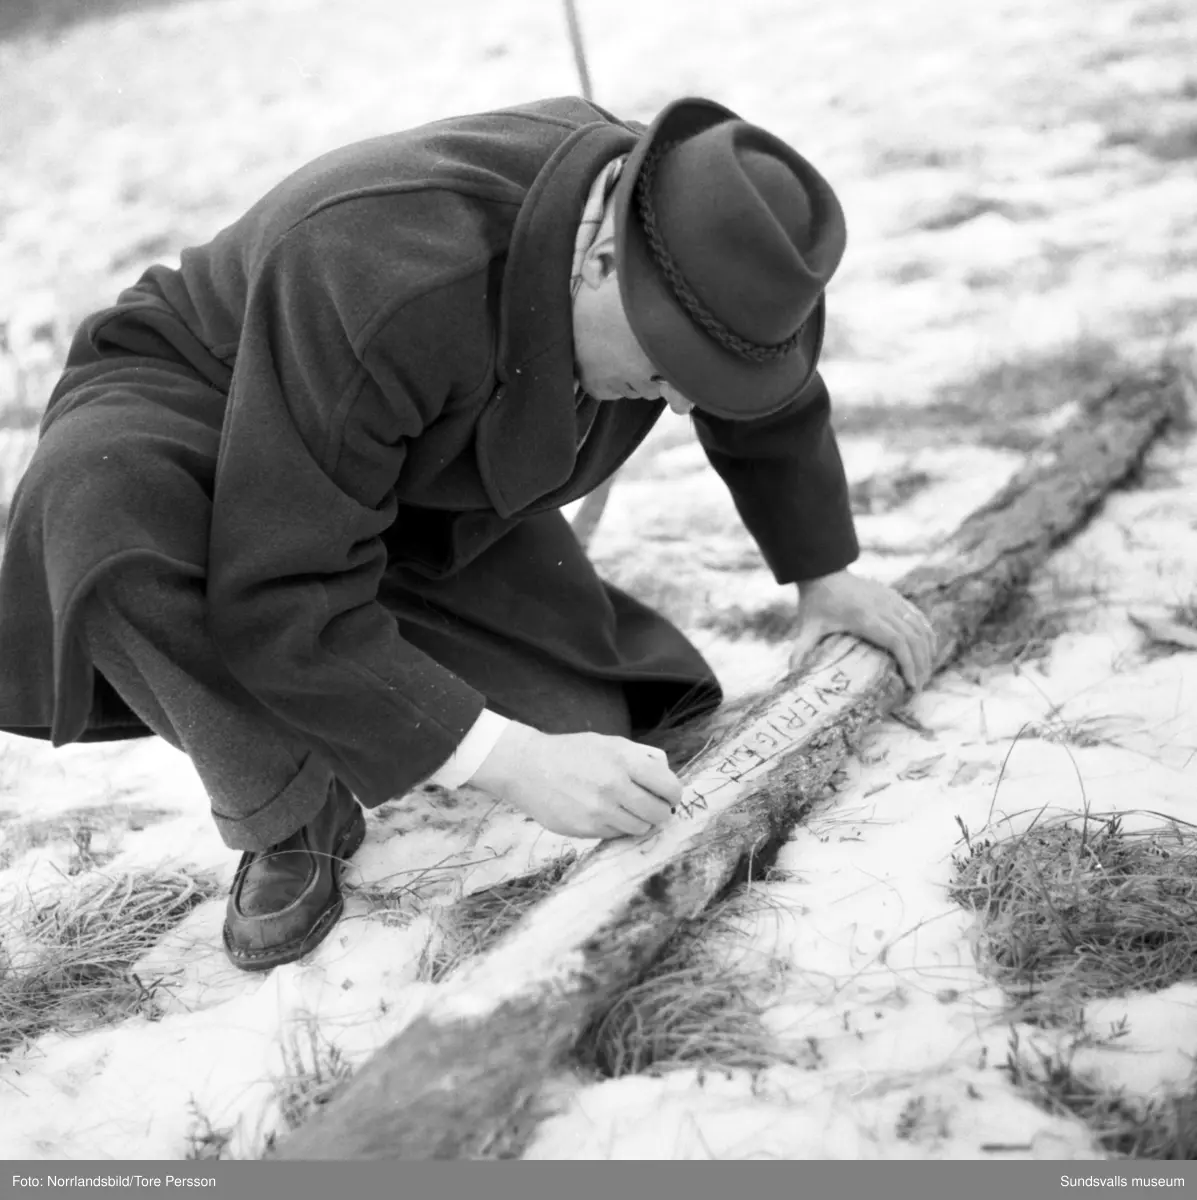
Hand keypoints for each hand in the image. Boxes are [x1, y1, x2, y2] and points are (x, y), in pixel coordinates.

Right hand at [470, 722, 682, 839]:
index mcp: (624, 760)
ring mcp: (599, 811)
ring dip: (639, 820)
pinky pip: (616, 834)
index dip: (673, 794)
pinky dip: (617, 826)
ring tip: (625, 808)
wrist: (527, 767)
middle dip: (660, 811)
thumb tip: (666, 771)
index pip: (669, 787)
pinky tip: (604, 813)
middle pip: (659, 813)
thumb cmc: (572, 752)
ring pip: (640, 828)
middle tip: (652, 806)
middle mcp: (614, 786)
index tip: (668, 795)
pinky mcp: (586, 829)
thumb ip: (641, 755)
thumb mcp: (609, 742)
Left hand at [788, 569, 935, 690]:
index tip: (911, 684)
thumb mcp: (807, 628)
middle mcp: (883, 607)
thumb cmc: (816, 604)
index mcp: (865, 617)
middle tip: (917, 687)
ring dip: (927, 651)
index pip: (897, 641)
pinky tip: (929, 650)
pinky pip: (918, 616)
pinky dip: (927, 634)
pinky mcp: (894, 597)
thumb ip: (800, 651)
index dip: (909, 663)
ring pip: (920, 626)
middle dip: (921, 664)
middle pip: (913, 637)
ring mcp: (891, 600)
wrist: (823, 572)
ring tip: (924, 674)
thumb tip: (791, 676)